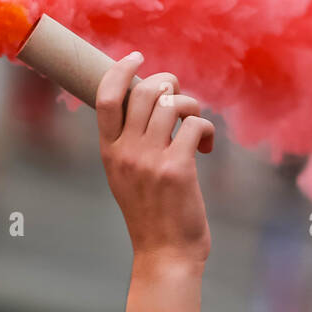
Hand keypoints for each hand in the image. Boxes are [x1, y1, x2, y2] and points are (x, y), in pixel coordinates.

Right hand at [96, 52, 215, 269]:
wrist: (165, 254)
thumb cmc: (152, 214)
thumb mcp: (126, 176)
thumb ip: (130, 143)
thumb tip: (150, 104)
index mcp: (109, 151)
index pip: (106, 97)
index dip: (121, 70)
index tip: (137, 57)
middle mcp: (126, 152)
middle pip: (145, 91)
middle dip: (169, 83)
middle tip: (182, 99)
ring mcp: (150, 160)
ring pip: (173, 104)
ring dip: (192, 107)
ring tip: (196, 128)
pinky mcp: (178, 169)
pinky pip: (195, 126)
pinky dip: (205, 130)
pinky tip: (205, 148)